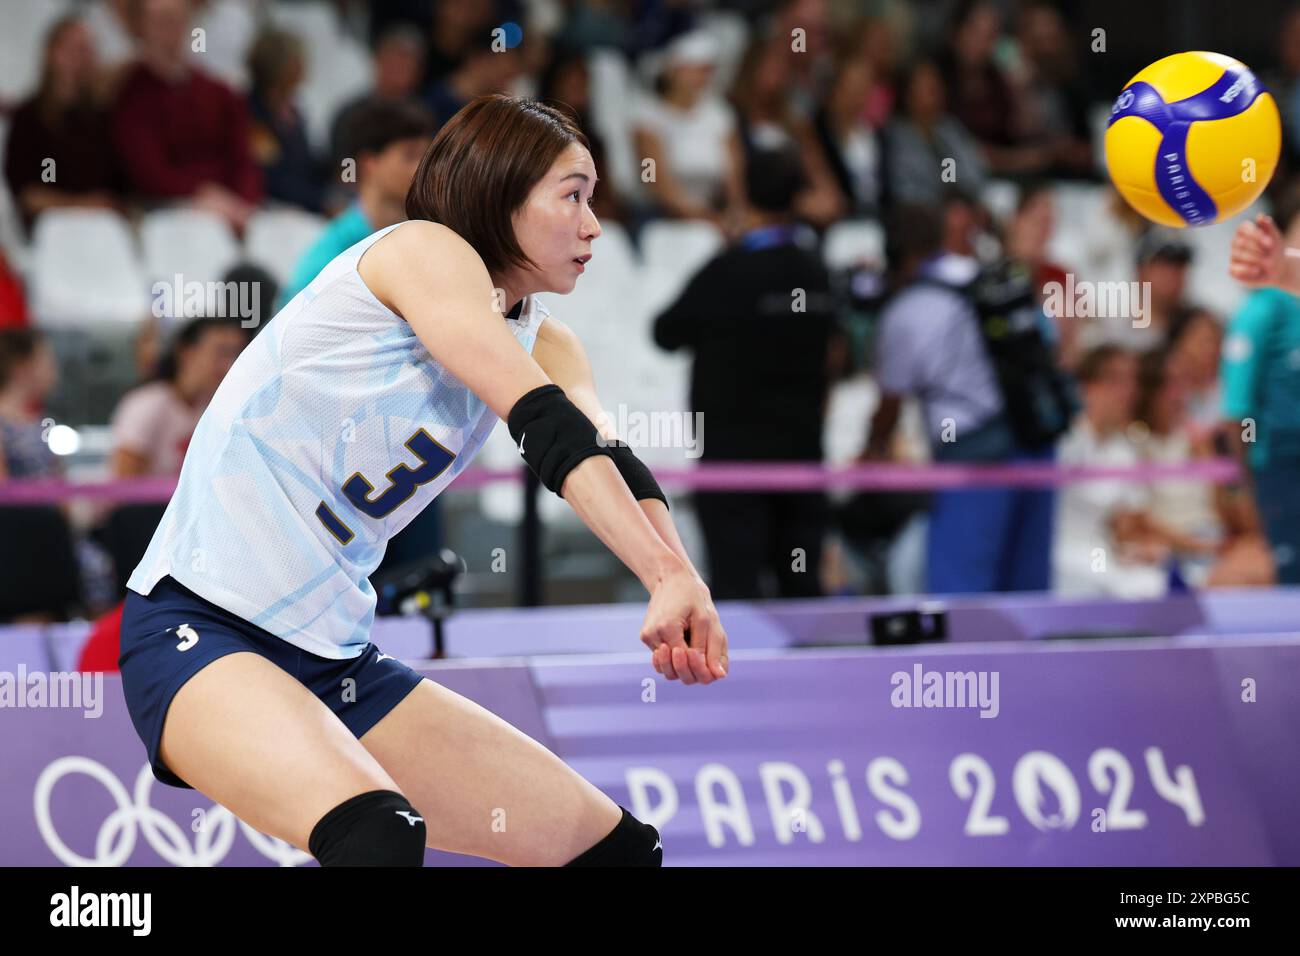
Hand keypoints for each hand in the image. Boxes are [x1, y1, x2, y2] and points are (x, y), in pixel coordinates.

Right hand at [640, 565, 727, 684]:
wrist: (669, 579)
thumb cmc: (690, 596)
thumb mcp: (704, 619)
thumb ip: (708, 647)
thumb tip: (717, 675)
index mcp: (667, 628)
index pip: (685, 660)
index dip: (699, 664)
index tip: (709, 659)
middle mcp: (652, 634)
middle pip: (671, 669)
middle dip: (689, 670)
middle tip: (702, 660)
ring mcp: (647, 637)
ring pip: (665, 666)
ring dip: (680, 667)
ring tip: (693, 656)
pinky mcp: (645, 637)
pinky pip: (660, 658)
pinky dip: (672, 660)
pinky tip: (684, 651)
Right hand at [1229, 213, 1287, 288]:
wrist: (1276, 269)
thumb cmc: (1275, 251)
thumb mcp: (1275, 238)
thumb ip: (1268, 226)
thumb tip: (1260, 216)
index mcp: (1244, 232)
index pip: (1242, 228)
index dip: (1255, 236)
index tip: (1270, 244)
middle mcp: (1236, 243)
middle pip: (1241, 243)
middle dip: (1257, 249)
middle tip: (1269, 255)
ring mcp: (1233, 256)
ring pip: (1238, 256)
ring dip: (1255, 259)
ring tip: (1267, 263)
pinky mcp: (1232, 270)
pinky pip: (1235, 269)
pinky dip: (1248, 270)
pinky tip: (1257, 270)